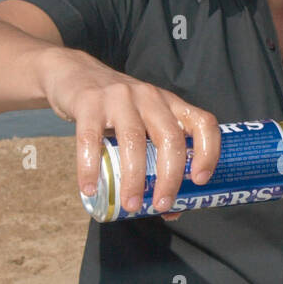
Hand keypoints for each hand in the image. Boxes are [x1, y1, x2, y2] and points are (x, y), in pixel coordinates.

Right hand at [37, 46, 219, 213]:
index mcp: (170, 104)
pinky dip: (90, 168)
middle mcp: (150, 97)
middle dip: (169, 177)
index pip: (202, 122)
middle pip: (169, 138)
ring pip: (133, 141)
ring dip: (134, 178)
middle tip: (161, 205)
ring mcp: (119, 98)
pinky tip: (90, 189)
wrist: (74, 72)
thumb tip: (170, 211)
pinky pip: (90, 139)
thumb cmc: (115, 109)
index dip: (208, 152)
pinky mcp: (89, 102)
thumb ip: (154, 159)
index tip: (199, 180)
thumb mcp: (143, 122)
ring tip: (131, 204)